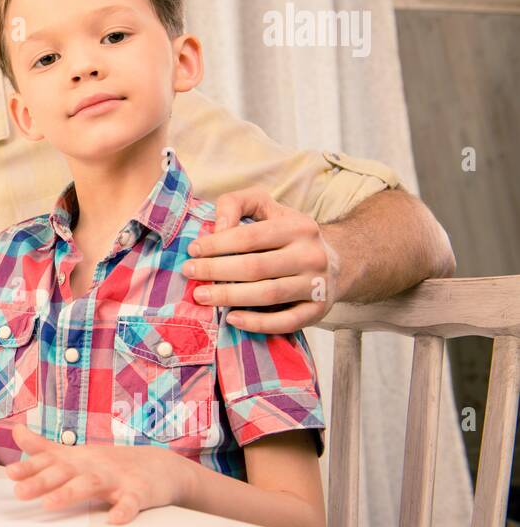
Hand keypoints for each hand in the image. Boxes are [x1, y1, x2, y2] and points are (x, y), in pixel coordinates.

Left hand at [5, 425, 188, 522]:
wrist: (160, 466)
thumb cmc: (111, 463)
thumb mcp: (76, 454)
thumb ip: (44, 447)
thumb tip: (16, 431)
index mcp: (77, 460)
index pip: (49, 461)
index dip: (29, 467)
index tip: (10, 474)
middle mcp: (93, 466)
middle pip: (65, 472)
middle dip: (42, 481)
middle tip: (20, 492)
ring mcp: (116, 478)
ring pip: (91, 484)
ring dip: (70, 493)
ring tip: (50, 503)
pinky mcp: (139, 492)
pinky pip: (131, 502)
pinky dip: (124, 510)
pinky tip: (114, 520)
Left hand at [184, 186, 339, 332]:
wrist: (336, 260)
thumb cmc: (287, 233)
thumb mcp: (266, 207)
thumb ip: (237, 203)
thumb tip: (218, 226)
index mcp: (298, 227)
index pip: (250, 236)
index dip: (217, 244)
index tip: (193, 250)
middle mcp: (311, 256)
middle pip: (256, 267)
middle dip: (216, 271)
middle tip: (189, 273)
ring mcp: (316, 285)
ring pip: (268, 294)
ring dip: (230, 297)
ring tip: (201, 296)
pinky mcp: (318, 312)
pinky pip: (285, 322)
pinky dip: (257, 323)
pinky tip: (232, 318)